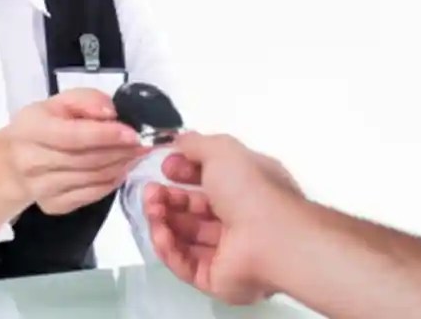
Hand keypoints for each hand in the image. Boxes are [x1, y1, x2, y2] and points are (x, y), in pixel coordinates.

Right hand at [1, 89, 149, 213]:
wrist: (13, 162)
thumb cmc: (42, 125)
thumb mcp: (59, 102)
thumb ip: (86, 100)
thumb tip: (111, 113)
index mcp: (31, 130)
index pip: (73, 136)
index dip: (105, 135)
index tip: (134, 133)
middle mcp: (32, 162)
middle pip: (88, 160)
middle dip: (122, 151)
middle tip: (147, 141)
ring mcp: (42, 189)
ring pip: (93, 179)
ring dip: (122, 165)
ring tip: (138, 152)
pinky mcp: (53, 206)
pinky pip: (92, 195)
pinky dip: (113, 182)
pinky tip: (123, 168)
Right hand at [144, 133, 304, 304]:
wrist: (270, 238)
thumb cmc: (250, 189)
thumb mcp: (222, 151)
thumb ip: (196, 144)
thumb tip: (179, 141)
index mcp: (246, 188)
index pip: (208, 181)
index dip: (184, 173)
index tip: (164, 169)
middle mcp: (237, 219)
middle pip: (193, 210)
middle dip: (167, 198)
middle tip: (150, 192)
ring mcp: (226, 251)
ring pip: (184, 236)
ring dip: (162, 220)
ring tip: (152, 209)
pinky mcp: (213, 278)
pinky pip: (184, 262)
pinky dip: (167, 247)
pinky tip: (158, 231)